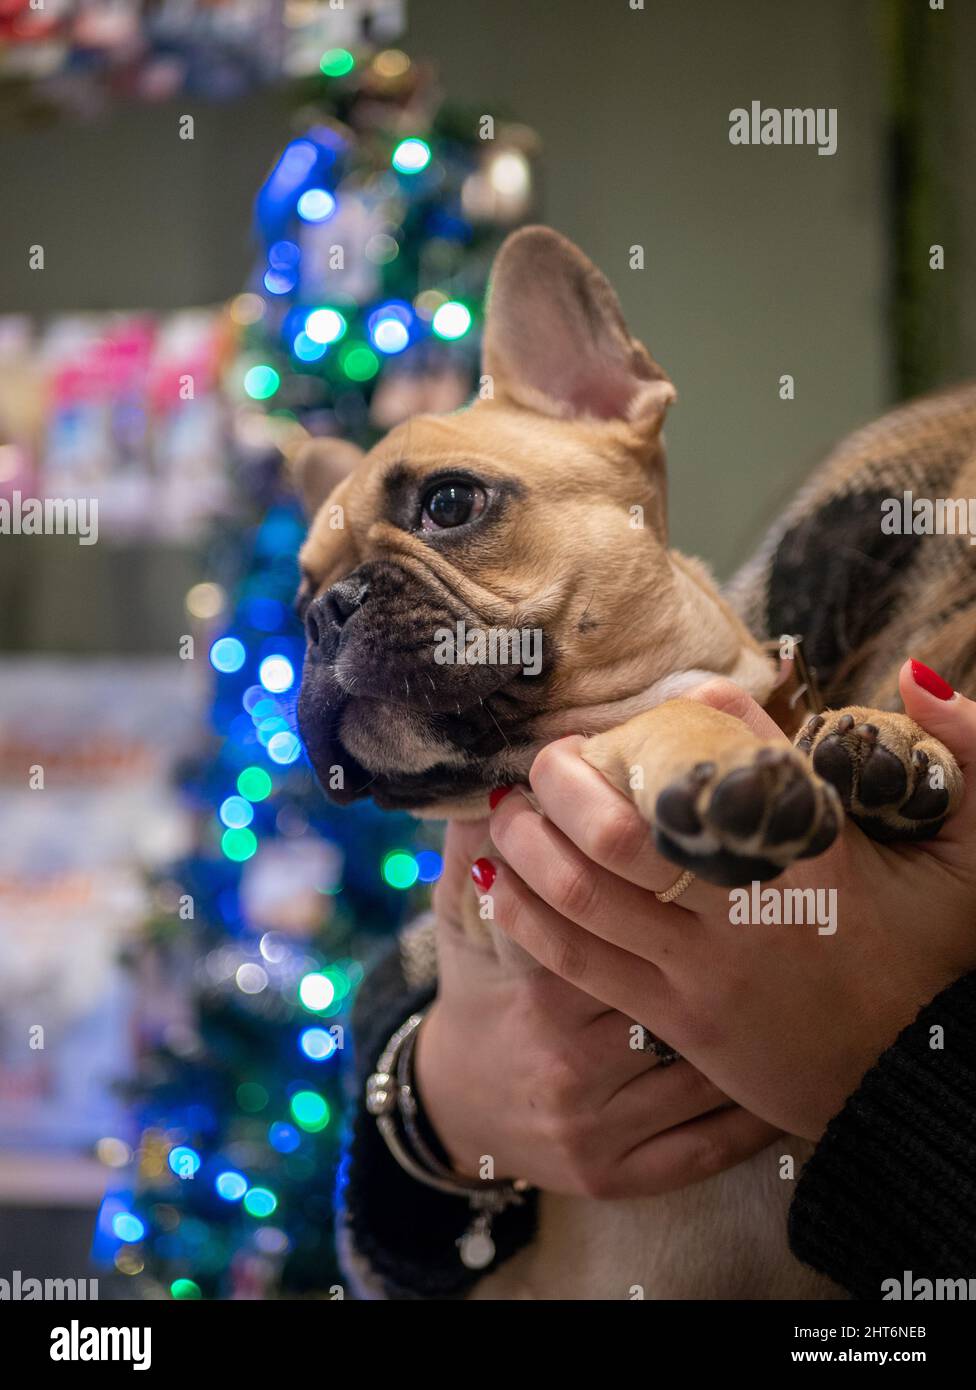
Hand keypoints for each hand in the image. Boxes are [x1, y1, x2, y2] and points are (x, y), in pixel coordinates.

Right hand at [414, 818, 779, 1197]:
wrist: (453, 1109)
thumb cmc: (477, 997)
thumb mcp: (462, 924)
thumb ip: (473, 851)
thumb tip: (496, 781)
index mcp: (545, 993)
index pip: (635, 937)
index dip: (688, 903)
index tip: (734, 872)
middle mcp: (573, 1063)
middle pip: (682, 1004)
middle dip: (736, 966)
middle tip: (786, 931)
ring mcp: (598, 1126)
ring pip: (703, 1078)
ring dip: (758, 1040)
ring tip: (808, 998)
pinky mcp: (618, 1176)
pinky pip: (704, 1150)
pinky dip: (749, 1123)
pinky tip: (788, 1091)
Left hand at [485, 659, 975, 1142]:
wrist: (915, 1087)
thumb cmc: (935, 962)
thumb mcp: (971, 861)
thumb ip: (964, 757)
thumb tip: (917, 674)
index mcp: (817, 853)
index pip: (737, 754)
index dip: (688, 709)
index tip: (663, 695)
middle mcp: (746, 907)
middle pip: (619, 831)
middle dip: (563, 779)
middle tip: (548, 756)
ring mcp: (703, 969)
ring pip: (582, 895)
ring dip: (527, 841)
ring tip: (505, 807)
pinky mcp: (675, 1018)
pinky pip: (577, 962)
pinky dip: (524, 916)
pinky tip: (496, 881)